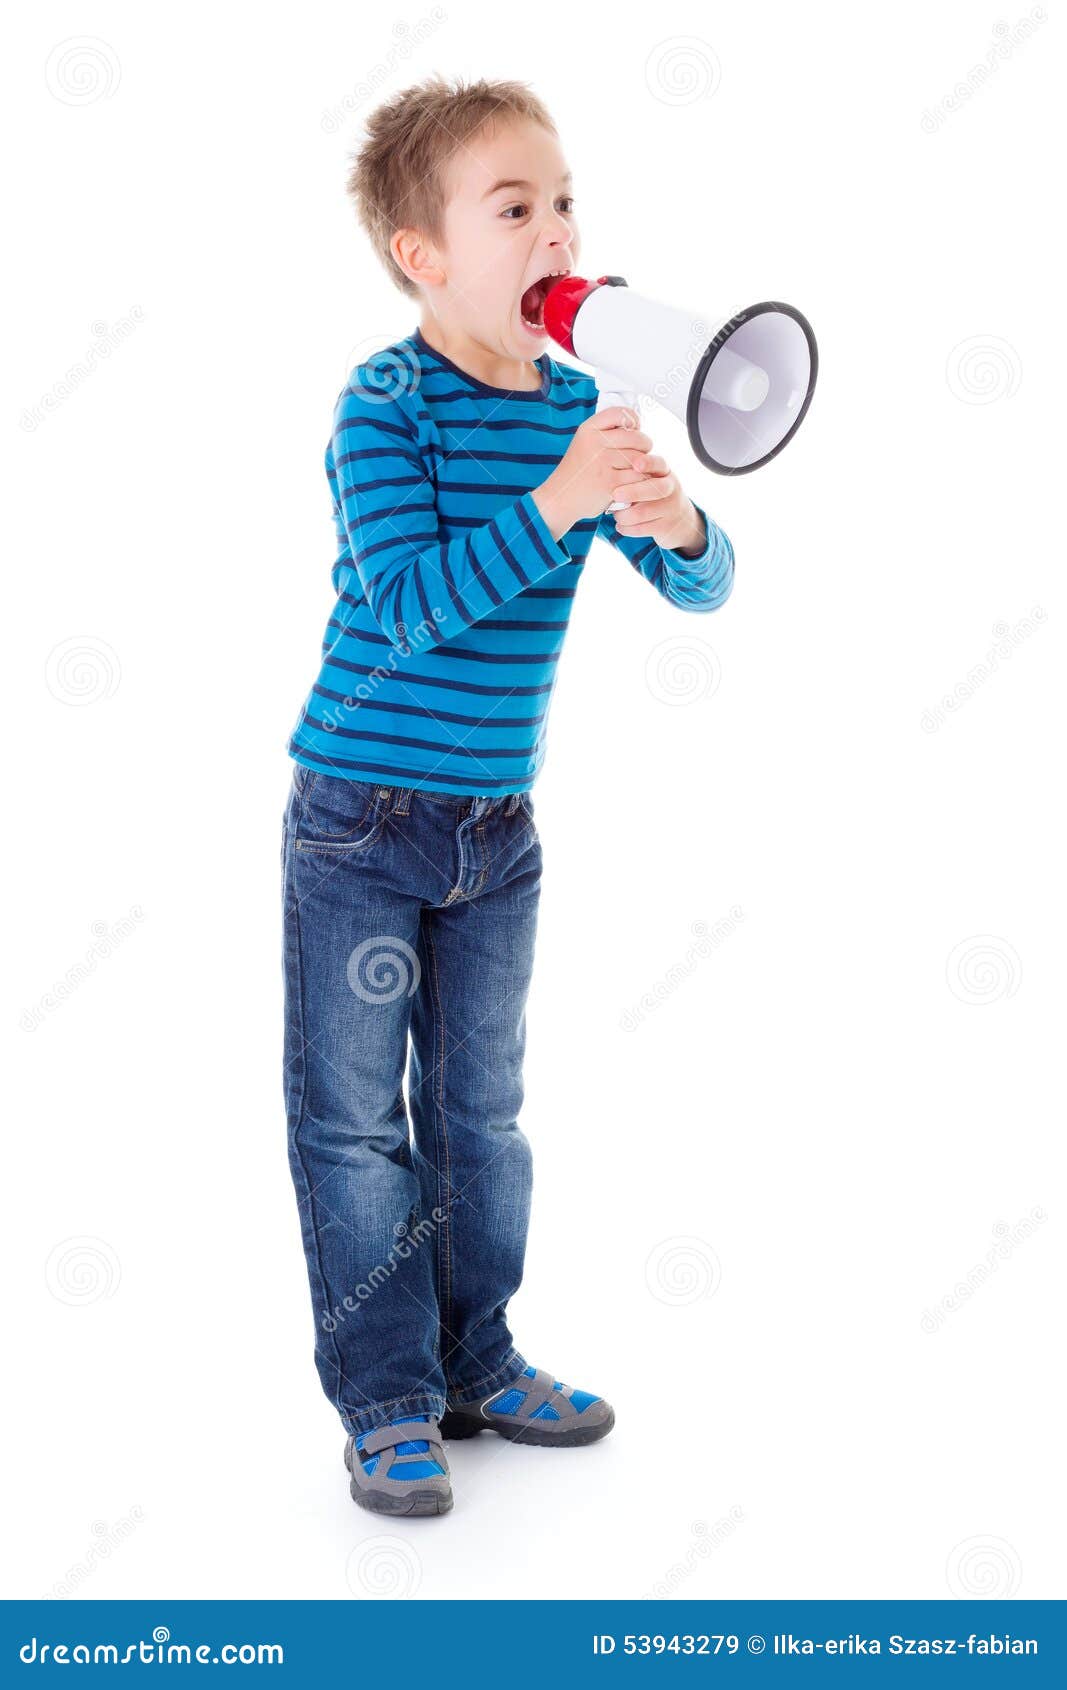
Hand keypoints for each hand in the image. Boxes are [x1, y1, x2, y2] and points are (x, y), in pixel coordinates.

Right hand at [532, 407, 650, 538]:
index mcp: (588, 429)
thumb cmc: (579, 470)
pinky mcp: (609, 482)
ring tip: (635, 469)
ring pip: (639, 458)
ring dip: (643, 465)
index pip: (620, 413)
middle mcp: (594, 442)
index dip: (633, 419)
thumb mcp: (585, 442)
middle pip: (636, 437)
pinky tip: (632, 482)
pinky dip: (639, 480)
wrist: (560, 497)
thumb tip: (637, 427)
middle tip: (640, 453)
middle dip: (644, 445)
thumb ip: (607, 431)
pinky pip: (636, 476)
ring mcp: (601, 463)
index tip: (635, 429)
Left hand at [609, 453, 705, 555]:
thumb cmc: (654, 494)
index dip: (648, 463)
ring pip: (643, 512)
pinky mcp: (666, 527)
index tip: (636, 464)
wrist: (680, 519)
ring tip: (616, 515)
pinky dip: (626, 528)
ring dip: (623, 515)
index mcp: (664, 472)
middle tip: (615, 494)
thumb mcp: (652, 479)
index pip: (658, 463)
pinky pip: (641, 528)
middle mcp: (670, 488)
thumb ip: (635, 475)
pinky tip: (620, 526)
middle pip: (654, 489)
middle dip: (633, 492)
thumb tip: (610, 479)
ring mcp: (670, 508)